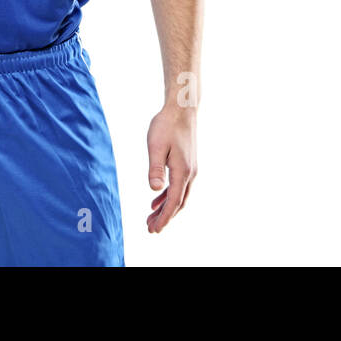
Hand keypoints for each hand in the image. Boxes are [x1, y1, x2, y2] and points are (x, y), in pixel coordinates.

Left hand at [146, 104, 195, 232]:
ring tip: (151, 218)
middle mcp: (190, 174)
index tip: (154, 230)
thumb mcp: (155, 146)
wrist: (182, 109)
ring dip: (166, 208)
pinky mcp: (187, 164)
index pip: (174, 202)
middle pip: (178, 203)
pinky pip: (179, 186)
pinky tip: (157, 199)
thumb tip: (154, 190)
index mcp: (183, 172)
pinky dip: (169, 196)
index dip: (164, 218)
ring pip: (180, 196)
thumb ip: (155, 168)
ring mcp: (190, 169)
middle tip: (150, 229)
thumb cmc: (166, 125)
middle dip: (165, 217)